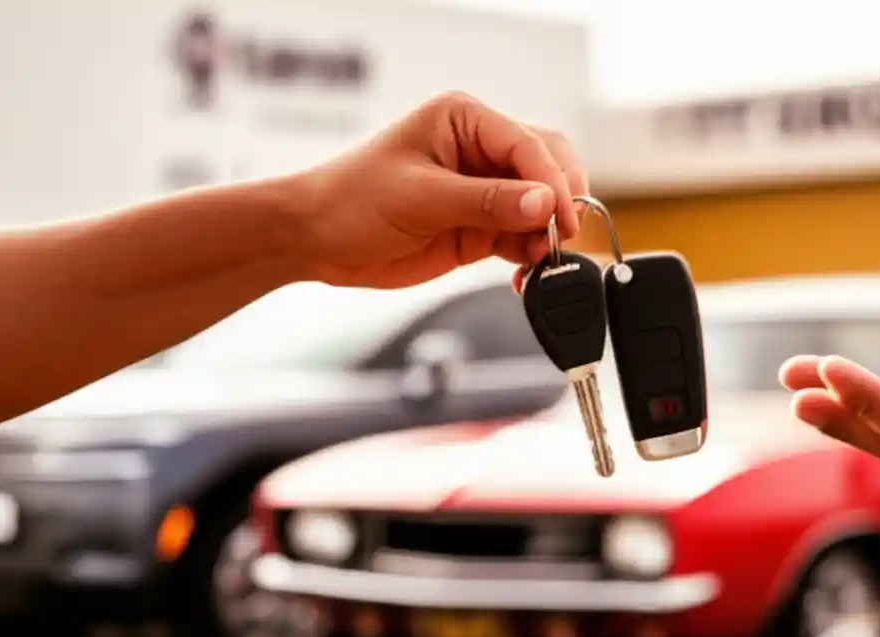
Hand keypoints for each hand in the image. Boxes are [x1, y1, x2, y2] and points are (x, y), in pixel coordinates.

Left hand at [288, 91, 588, 288]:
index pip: (528, 144)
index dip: (551, 181)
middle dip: (559, 202)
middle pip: (547, 167)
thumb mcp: (420, 198)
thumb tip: (544, 204)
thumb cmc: (352, 200)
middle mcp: (480, 149)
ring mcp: (483, 190)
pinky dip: (531, 255)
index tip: (562, 218)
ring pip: (541, 206)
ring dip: (547, 234)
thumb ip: (486, 202)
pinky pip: (522, 238)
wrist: (317, 240)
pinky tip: (526, 274)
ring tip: (539, 262)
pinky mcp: (479, 226)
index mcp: (465, 119)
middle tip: (559, 238)